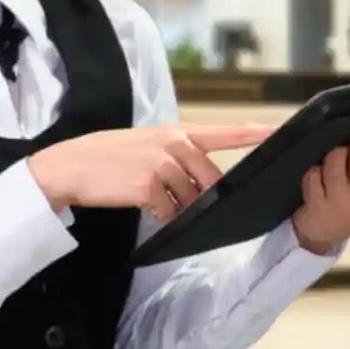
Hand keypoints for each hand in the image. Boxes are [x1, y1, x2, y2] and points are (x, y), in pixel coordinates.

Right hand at [29, 123, 274, 221]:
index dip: (254, 133)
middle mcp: (174, 143)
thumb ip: (179, 158)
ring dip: (179, 207)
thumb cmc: (111, 158)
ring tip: (153, 200)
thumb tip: (202, 188)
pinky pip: (170, 211)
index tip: (278, 131)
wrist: (72, 166)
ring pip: (191, 198)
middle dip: (203, 197)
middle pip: (211, 179)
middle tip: (179, 200)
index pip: (225, 133)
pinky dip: (162, 217)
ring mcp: (162, 162)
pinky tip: (145, 208)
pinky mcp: (149, 184)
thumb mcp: (149, 145)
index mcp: (178, 132)